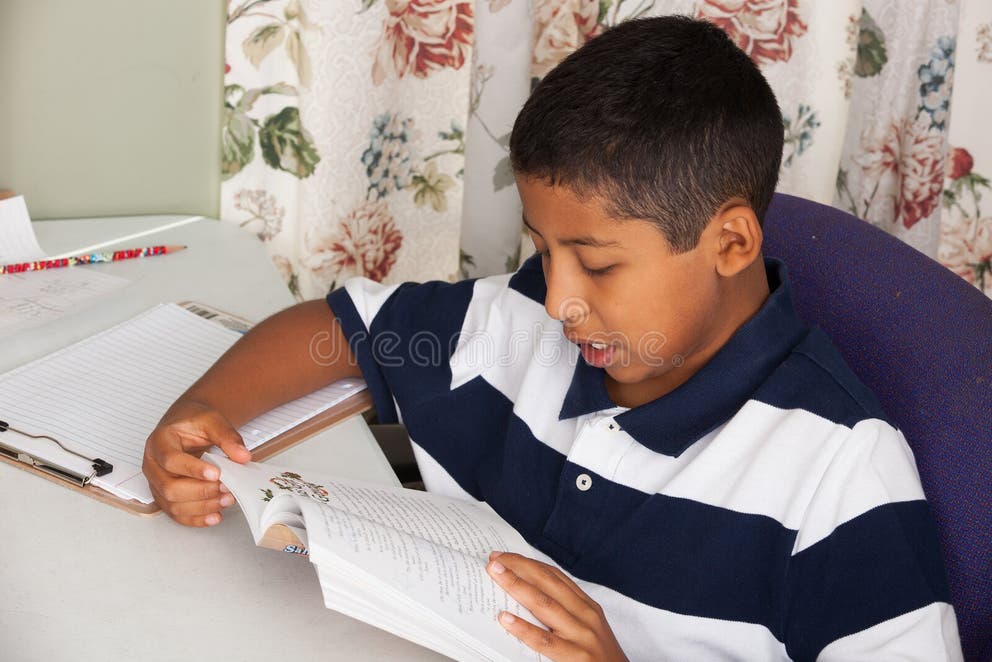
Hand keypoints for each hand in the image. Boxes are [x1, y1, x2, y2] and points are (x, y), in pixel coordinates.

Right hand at [142, 401, 251, 526]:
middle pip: (169, 487)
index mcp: (159, 441)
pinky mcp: (164, 496)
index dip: (193, 469)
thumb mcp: (212, 420)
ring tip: (226, 500)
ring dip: (202, 507)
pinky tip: (214, 516)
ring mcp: (156, 483)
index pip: (170, 460)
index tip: (216, 473)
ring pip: (172, 504)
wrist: (185, 424)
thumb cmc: (192, 422)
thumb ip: (227, 437)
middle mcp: (152, 464)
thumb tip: (242, 456)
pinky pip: (176, 513)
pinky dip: (196, 519)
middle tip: (226, 488)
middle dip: (201, 491)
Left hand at [487, 551, 627, 661]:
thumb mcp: (587, 627)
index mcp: (586, 605)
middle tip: (494, 560)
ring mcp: (582, 635)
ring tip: (496, 574)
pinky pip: (545, 641)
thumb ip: (563, 612)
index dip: (528, 563)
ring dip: (517, 586)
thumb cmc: (600, 658)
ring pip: (544, 604)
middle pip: (547, 583)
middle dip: (519, 568)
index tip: (505, 557)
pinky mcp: (577, 657)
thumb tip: (525, 597)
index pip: (554, 576)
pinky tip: (505, 618)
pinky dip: (524, 628)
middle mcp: (585, 615)